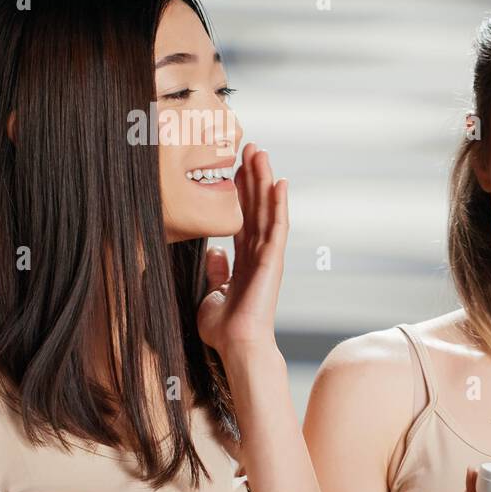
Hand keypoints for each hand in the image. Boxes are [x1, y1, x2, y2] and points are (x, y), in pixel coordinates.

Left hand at [197, 143, 288, 355]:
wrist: (236, 344)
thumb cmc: (224, 328)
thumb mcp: (210, 294)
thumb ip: (215, 271)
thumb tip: (214, 252)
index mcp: (244, 261)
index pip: (242, 218)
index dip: (239, 192)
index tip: (233, 167)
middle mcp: (259, 254)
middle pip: (256, 206)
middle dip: (252, 176)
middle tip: (249, 147)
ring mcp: (268, 255)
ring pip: (267, 209)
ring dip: (264, 179)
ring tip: (260, 152)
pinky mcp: (273, 259)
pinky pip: (277, 226)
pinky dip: (279, 203)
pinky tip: (279, 181)